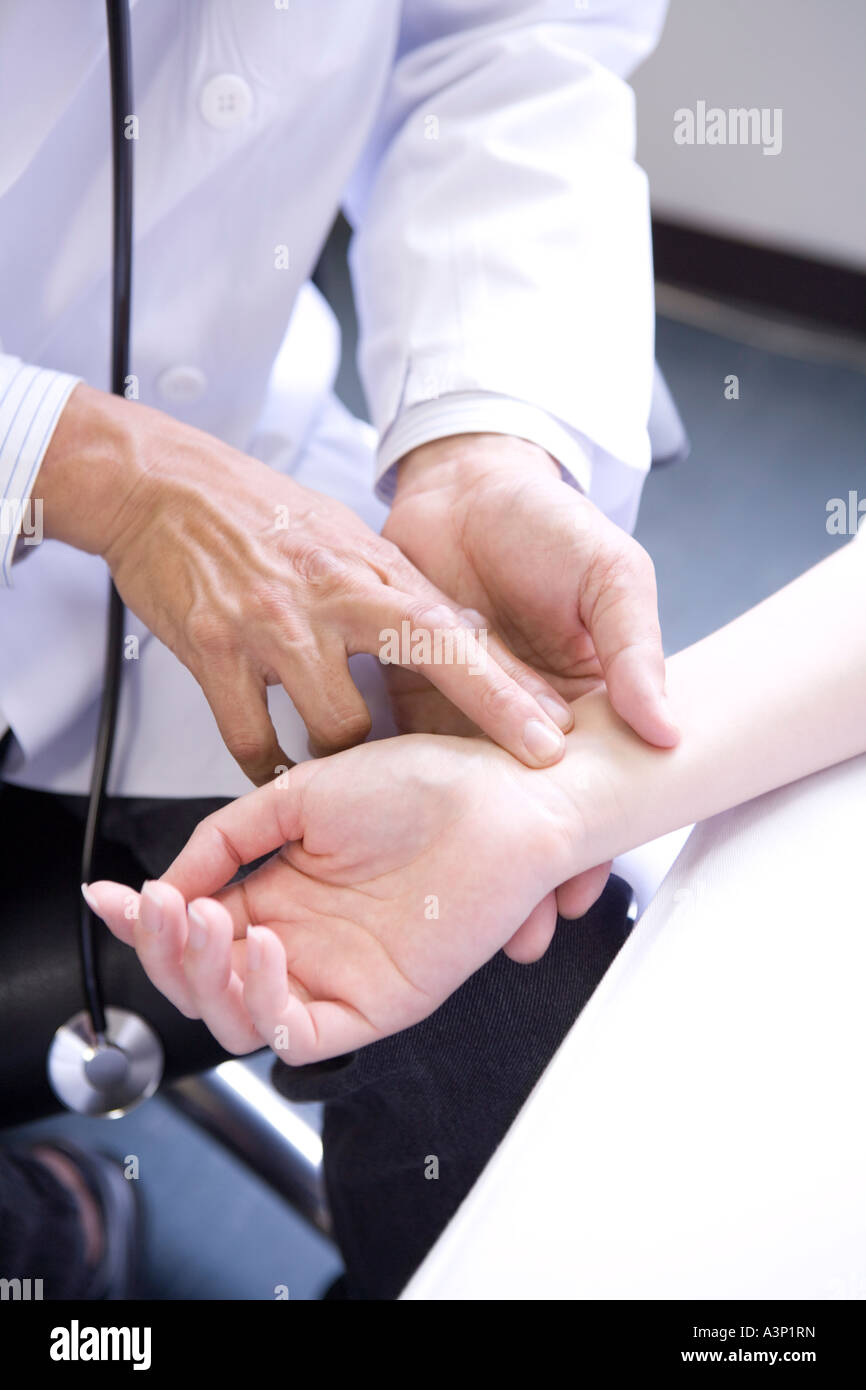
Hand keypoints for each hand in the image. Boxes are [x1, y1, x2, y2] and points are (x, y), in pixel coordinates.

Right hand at [38, 387, 572, 782]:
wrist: (167, 487)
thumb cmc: (264, 516)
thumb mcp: (350, 541)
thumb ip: (403, 594)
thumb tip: (468, 638)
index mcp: (373, 571)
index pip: (455, 633)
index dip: (507, 689)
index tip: (552, 735)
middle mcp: (331, 598)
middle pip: (419, 670)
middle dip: (475, 724)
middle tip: (508, 777)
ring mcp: (273, 628)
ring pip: (335, 730)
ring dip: (349, 760)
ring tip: (352, 768)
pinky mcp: (213, 654)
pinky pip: (252, 742)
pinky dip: (270, 768)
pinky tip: (280, 772)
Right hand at [84, 730, 588, 1063]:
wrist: (503, 795)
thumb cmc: (426, 784)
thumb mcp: (302, 794)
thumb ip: (228, 837)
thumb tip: (168, 882)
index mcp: (285, 893)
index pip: (196, 930)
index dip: (144, 921)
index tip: (108, 896)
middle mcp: (305, 941)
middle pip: (204, 981)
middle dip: (166, 950)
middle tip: (163, 907)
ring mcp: (338, 976)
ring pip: (238, 1018)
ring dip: (204, 977)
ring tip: (207, 920)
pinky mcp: (377, 1005)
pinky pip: (298, 1033)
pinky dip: (262, 1000)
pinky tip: (259, 944)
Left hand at [383, 433, 677, 915]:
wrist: (469, 481)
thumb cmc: (551, 527)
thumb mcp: (611, 578)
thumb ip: (635, 649)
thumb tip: (668, 730)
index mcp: (577, 704)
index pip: (586, 791)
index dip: (584, 846)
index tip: (574, 898)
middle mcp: (514, 719)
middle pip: (515, 811)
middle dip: (516, 875)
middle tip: (513, 937)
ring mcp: (454, 708)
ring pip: (451, 795)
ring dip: (447, 851)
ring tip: (438, 912)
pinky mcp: (399, 687)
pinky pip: (389, 745)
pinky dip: (380, 788)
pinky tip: (369, 834)